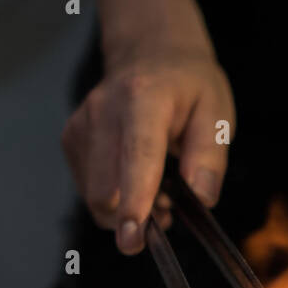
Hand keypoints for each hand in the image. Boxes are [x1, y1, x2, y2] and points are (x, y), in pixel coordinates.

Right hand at [62, 41, 234, 254]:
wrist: (150, 52)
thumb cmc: (188, 85)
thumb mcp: (216, 112)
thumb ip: (209, 156)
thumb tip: (202, 198)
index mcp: (144, 100)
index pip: (137, 156)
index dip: (136, 199)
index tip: (133, 235)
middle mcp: (103, 111)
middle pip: (106, 188)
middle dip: (135, 218)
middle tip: (168, 214)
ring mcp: (81, 124)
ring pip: (95, 196)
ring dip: (125, 211)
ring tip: (157, 195)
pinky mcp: (71, 138)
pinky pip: (89, 188)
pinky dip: (113, 198)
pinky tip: (134, 183)